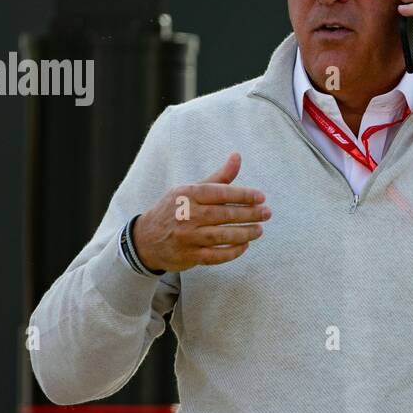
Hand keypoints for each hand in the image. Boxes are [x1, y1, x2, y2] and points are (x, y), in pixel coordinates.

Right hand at [132, 153, 269, 271]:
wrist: (145, 239)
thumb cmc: (174, 210)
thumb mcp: (191, 190)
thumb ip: (218, 178)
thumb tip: (237, 156)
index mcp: (187, 195)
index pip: (219, 193)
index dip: (242, 194)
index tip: (261, 197)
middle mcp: (186, 215)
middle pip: (223, 214)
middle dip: (249, 214)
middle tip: (267, 213)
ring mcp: (187, 237)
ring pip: (222, 236)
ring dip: (244, 233)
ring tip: (259, 230)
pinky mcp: (189, 256)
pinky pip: (216, 255)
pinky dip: (233, 251)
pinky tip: (245, 246)